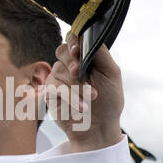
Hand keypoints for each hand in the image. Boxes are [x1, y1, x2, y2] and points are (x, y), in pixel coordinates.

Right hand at [38, 34, 123, 151]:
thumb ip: (101, 53)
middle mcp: (71, 65)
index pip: (74, 39)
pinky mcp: (50, 92)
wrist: (100, 128)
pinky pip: (53, 87)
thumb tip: (90, 34)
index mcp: (85, 58)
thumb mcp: (111, 74)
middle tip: (79, 73)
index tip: (78, 51)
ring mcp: (59, 78)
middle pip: (62, 51)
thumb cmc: (109, 101)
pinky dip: (69, 97)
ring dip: (76, 85)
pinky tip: (81, 106)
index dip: (73, 42)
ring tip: (91, 97)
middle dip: (71, 61)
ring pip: (59, 71)